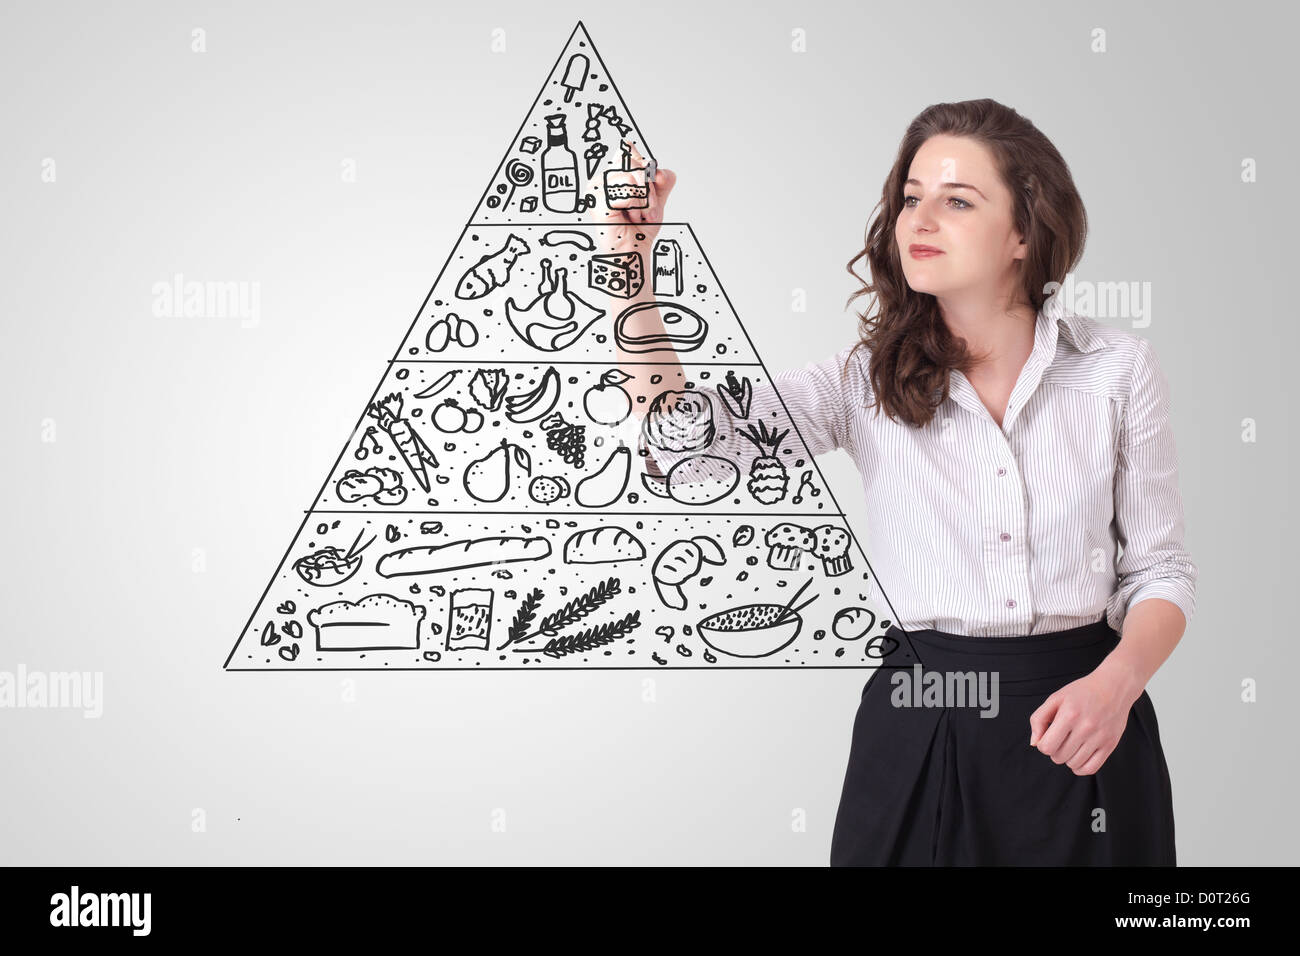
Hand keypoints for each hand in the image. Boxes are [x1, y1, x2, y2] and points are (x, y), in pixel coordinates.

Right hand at [587, 138, 675, 254]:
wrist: (635, 251)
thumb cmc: (641, 227)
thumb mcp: (657, 197)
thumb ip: (662, 179)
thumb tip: (658, 171)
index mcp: (612, 174)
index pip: (629, 150)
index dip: (646, 167)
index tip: (650, 187)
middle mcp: (601, 179)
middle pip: (634, 163)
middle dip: (649, 188)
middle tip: (647, 209)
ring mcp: (597, 189)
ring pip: (632, 177)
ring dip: (644, 201)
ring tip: (639, 215)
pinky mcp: (598, 201)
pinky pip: (628, 192)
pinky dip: (636, 207)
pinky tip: (631, 218)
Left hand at [1028, 662, 1143, 774]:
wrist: (1113, 687)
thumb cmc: (1081, 692)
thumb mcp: (1055, 698)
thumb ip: (1038, 719)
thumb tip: (1035, 744)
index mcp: (1069, 715)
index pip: (1046, 747)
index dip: (1043, 744)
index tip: (1048, 736)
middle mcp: (1086, 728)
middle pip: (1059, 757)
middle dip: (1055, 750)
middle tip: (1060, 738)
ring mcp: (1100, 737)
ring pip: (1074, 764)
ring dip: (1067, 758)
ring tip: (1071, 744)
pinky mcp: (1110, 745)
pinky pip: (1091, 769)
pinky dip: (1080, 768)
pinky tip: (1078, 756)